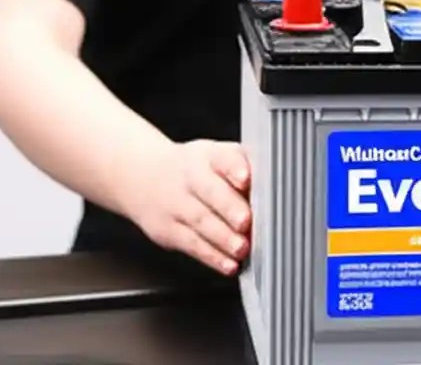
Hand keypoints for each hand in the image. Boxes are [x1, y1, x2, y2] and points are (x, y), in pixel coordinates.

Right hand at [124, 140, 251, 275]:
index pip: (222, 157)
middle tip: (246, 221)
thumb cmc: (195, 169)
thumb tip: (277, 190)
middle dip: (229, 207)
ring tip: (242, 248)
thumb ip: (246, 171)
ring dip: (223, 238)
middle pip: (210, 191)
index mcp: (209, 156)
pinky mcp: (168, 231)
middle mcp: (190, 177)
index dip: (235, 167)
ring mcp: (176, 204)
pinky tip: (228, 264)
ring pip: (200, 221)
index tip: (246, 179)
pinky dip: (212, 257)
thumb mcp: (218, 157)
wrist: (143, 176)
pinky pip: (192, 245)